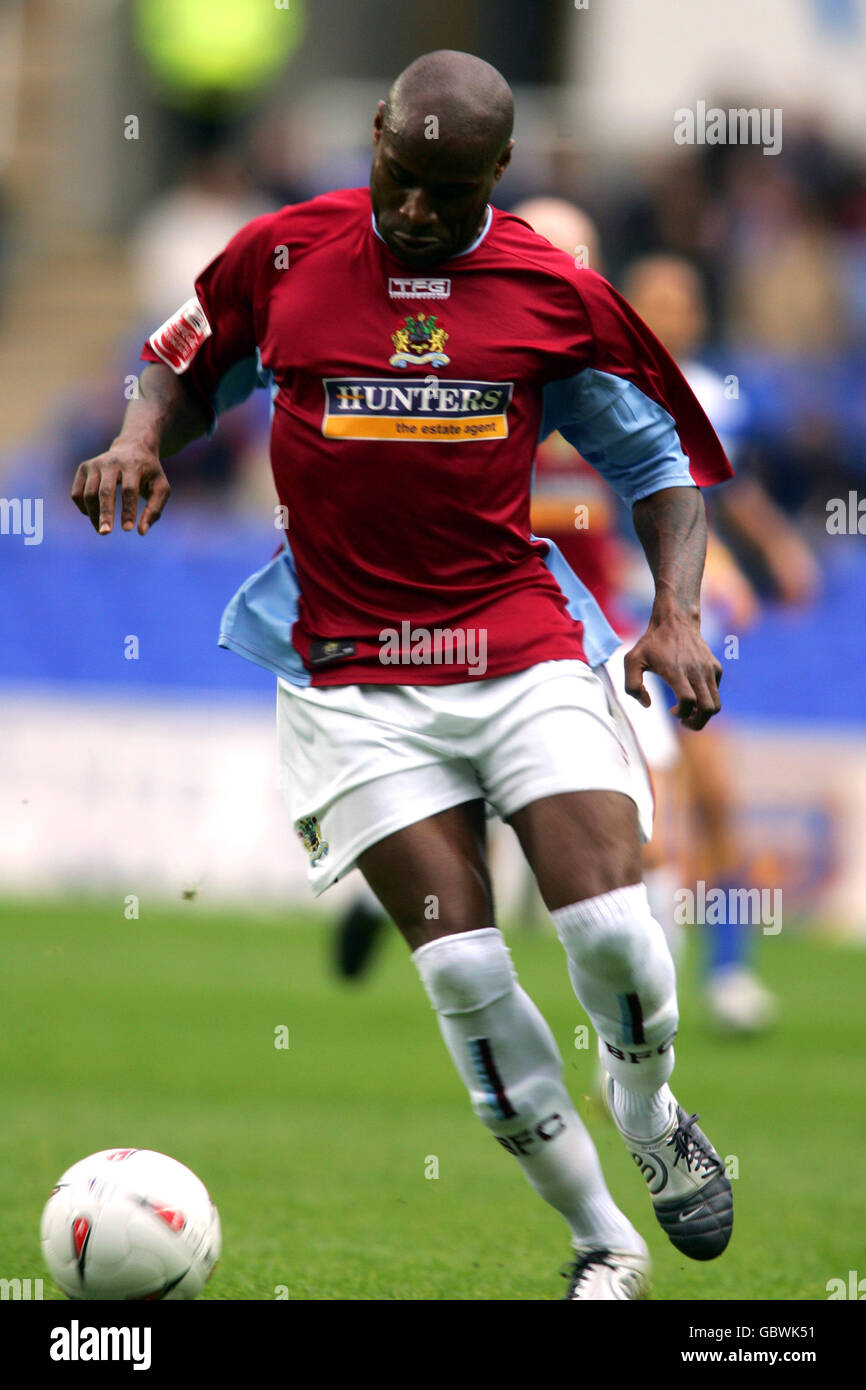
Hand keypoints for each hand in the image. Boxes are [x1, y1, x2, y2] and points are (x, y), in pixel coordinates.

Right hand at [71, 442, 170, 535]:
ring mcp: (94, 464)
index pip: (129, 490)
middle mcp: (111, 462)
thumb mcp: (161, 487)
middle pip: (105, 491)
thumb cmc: (149, 473)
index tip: (129, 529)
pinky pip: (77, 493)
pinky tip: (94, 515)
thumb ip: (155, 509)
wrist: (133, 447)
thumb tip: (141, 532)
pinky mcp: (83, 468)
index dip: (128, 510)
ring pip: (88, 494)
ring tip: (104, 530)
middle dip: (105, 514)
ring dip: (94, 515)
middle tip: (105, 533)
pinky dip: (84, 508)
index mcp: (133, 465)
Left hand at [623, 607, 721, 730]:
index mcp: (676, 671)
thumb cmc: (651, 643)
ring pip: (716, 704)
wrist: (675, 620)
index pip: (689, 701)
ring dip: (703, 715)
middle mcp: (696, 671)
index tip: (671, 710)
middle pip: (708, 709)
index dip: (681, 713)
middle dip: (696, 723)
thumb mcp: (631, 660)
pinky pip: (716, 693)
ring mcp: (709, 669)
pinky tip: (691, 694)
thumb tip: (647, 704)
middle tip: (684, 721)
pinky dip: (706, 700)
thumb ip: (631, 686)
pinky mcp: (716, 668)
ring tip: (688, 712)